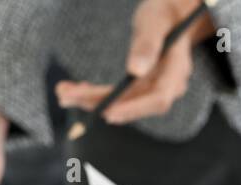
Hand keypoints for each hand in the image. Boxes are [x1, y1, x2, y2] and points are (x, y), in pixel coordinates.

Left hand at [56, 0, 213, 122]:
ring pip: (124, 102)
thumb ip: (147, 44)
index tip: (107, 113)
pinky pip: (121, 96)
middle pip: (135, 103)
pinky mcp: (143, 87)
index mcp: (176, 72)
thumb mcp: (154, 22)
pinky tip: (79, 90)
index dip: (133, 109)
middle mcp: (168, 86)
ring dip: (94, 100)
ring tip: (64, 94)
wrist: (170, 17)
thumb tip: (135, 71)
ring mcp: (155, 88)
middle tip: (67, 98)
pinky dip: (99, 94)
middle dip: (101, 103)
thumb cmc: (163, 14)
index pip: (158, 99)